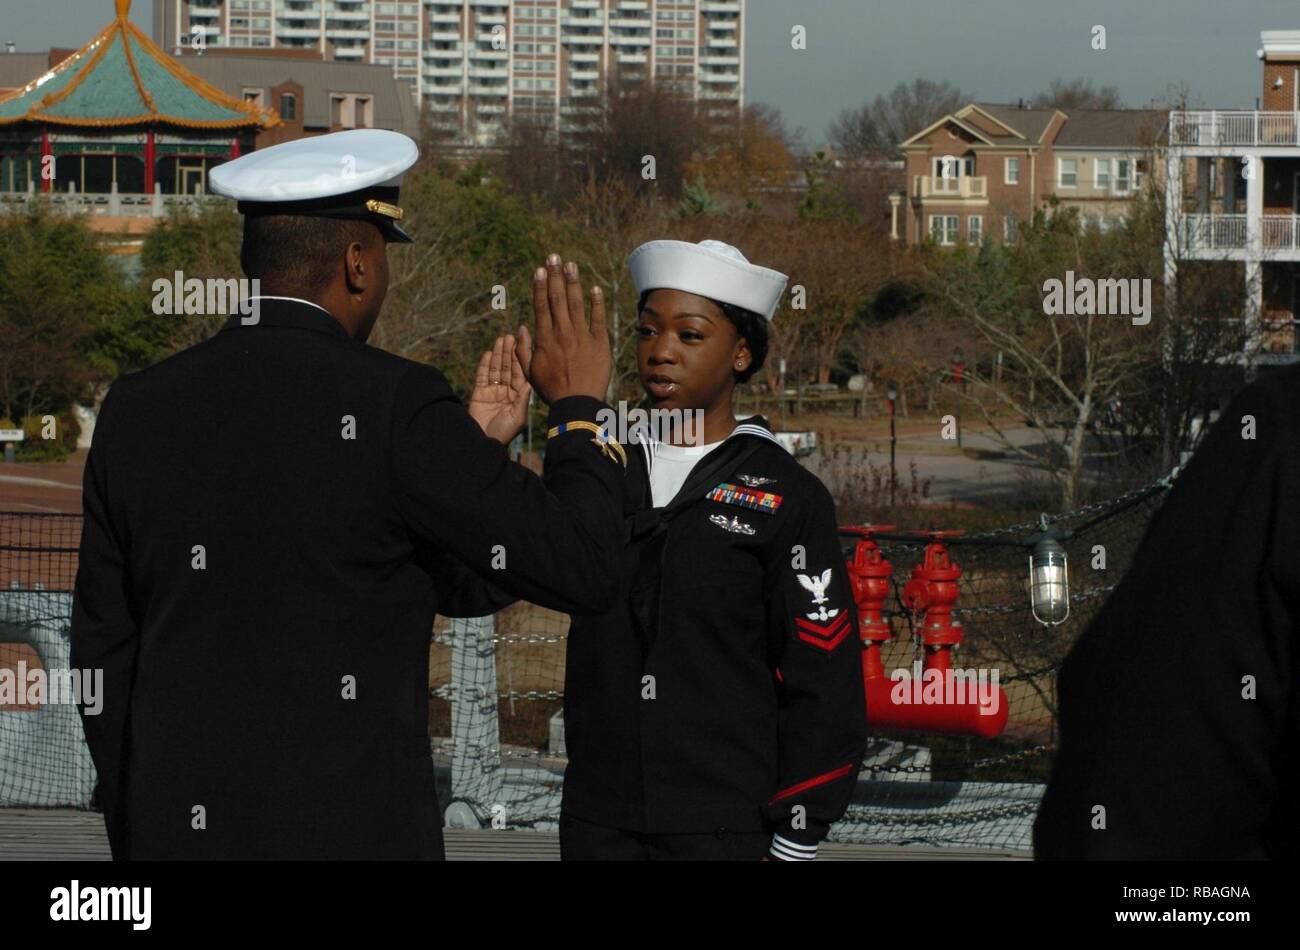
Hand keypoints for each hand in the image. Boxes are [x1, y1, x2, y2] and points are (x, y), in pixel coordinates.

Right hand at [467, 331, 531, 443]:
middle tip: (509, 336)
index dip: (520, 359)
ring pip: (496, 369)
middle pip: (508, 368)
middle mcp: (506, 392)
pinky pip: (482, 376)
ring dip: (498, 355)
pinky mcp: (479, 394)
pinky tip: (489, 354)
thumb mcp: (518, 417)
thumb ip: (522, 399)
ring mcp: (492, 392)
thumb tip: (530, 382)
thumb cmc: (504, 434)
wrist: (484, 443)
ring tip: (500, 340)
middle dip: (508, 352)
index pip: (520, 374)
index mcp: (518, 397)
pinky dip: (485, 365)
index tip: (522, 344)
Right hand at [524, 254, 610, 404]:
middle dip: (555, 276)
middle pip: (558, 298)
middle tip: (554, 257)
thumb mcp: (530, 373)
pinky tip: (594, 288)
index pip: (541, 305)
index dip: (540, 285)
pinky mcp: (600, 343)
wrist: (578, 403)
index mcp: (545, 339)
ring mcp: (582, 336)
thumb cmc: (552, 390)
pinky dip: (597, 303)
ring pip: (577, 303)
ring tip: (571, 265)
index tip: (539, 269)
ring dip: (573, 282)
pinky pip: (598, 319)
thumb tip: (522, 328)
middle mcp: (562, 333)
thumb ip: (523, 350)